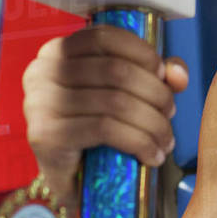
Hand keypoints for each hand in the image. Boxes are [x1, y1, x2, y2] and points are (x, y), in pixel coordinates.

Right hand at [22, 25, 188, 209]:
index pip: (104, 37)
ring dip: (152, 122)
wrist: (72, 180)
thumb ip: (154, 75)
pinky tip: (152, 155)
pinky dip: (139, 142)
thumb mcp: (127, 93)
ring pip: (115, 102)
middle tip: (170, 112)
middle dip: (155, 92)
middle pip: (115, 70)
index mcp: (56, 51)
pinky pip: (105, 129)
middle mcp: (41, 72)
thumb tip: (177, 73)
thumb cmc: (98, 128)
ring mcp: (39, 103)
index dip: (142, 52)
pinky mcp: (45, 135)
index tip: (164, 76)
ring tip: (166, 139)